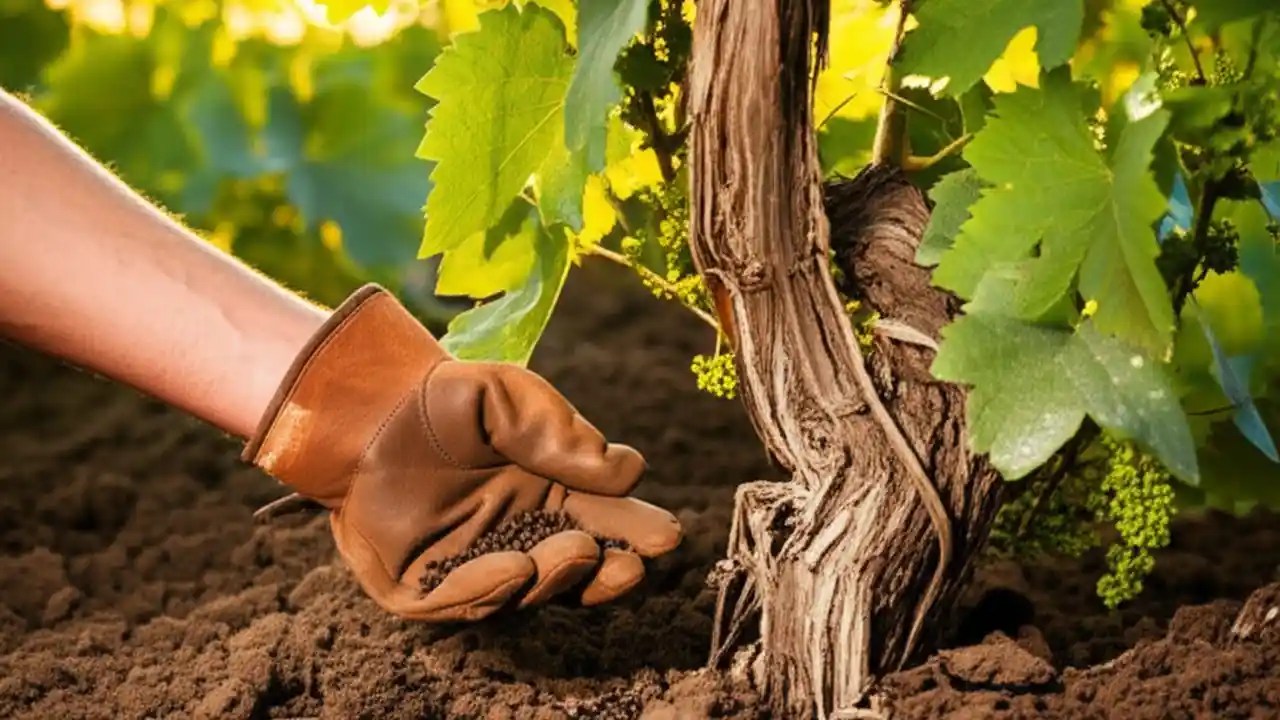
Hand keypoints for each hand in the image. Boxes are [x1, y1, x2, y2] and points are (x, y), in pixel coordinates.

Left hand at [243, 285, 681, 620]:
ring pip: (524, 594)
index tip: (666, 534)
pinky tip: (516, 569)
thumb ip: (562, 430)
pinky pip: (457, 602)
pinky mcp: (418, 587)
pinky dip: (489, 592)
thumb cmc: (445, 396)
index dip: (636, 534)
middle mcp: (517, 537)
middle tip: (629, 564)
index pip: (605, 525)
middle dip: (607, 576)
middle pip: (574, 573)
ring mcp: (469, 564)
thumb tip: (626, 470)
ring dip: (555, 579)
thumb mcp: (511, 395)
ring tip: (573, 551)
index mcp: (550, 495)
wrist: (366, 406)